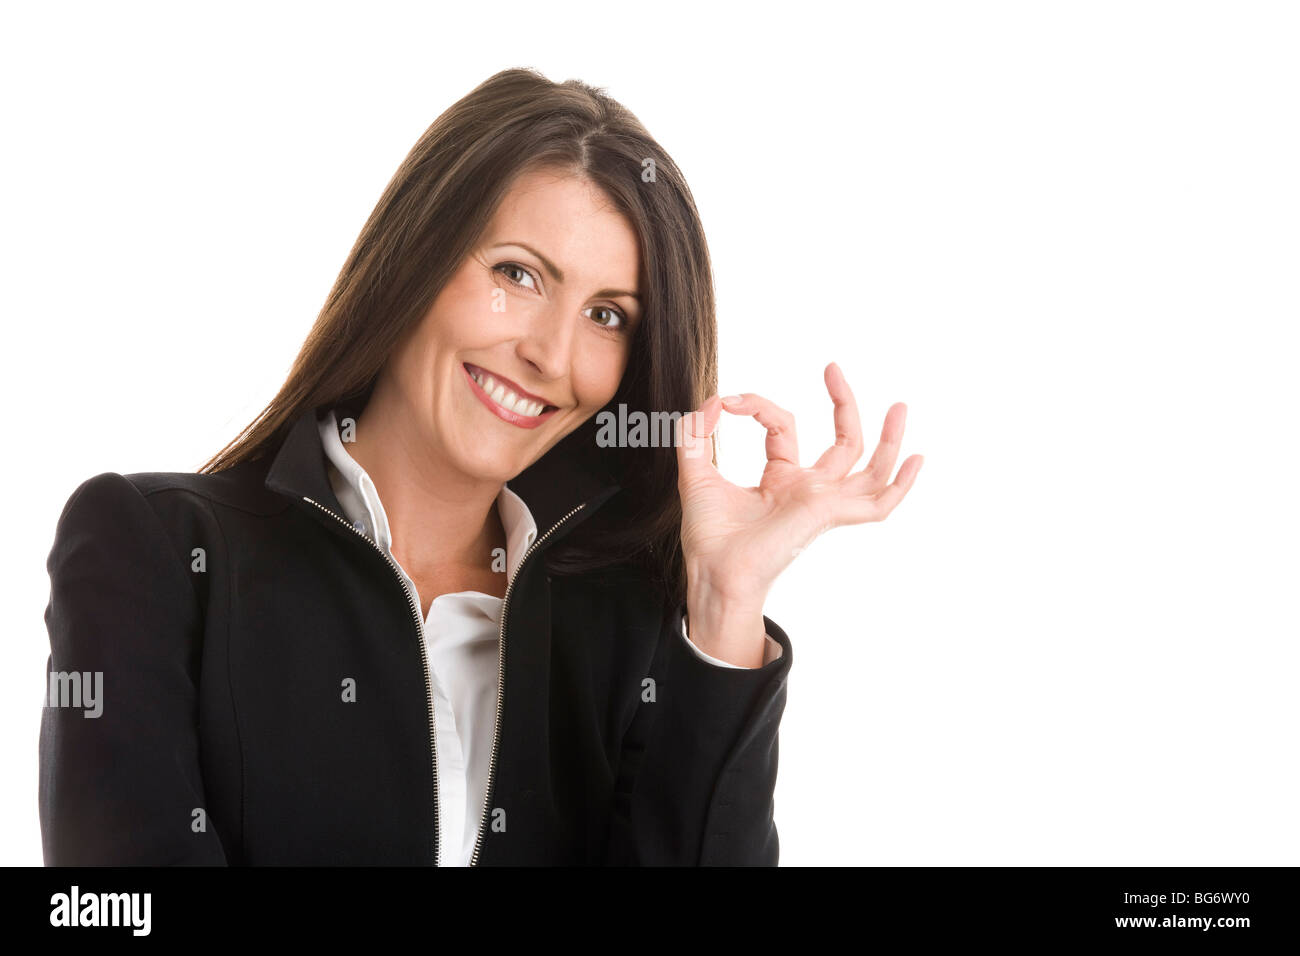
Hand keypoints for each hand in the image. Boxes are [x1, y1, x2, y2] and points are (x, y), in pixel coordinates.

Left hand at [676, 362, 922, 606]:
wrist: (713, 571)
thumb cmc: (710, 537)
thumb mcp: (696, 473)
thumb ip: (695, 434)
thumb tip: (712, 402)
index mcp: (782, 480)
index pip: (783, 427)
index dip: (756, 406)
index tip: (727, 401)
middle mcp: (809, 490)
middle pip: (844, 442)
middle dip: (843, 403)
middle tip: (833, 367)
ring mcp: (823, 502)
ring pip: (870, 468)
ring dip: (889, 438)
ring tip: (901, 405)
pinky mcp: (828, 513)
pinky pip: (877, 504)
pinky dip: (900, 485)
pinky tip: (916, 459)